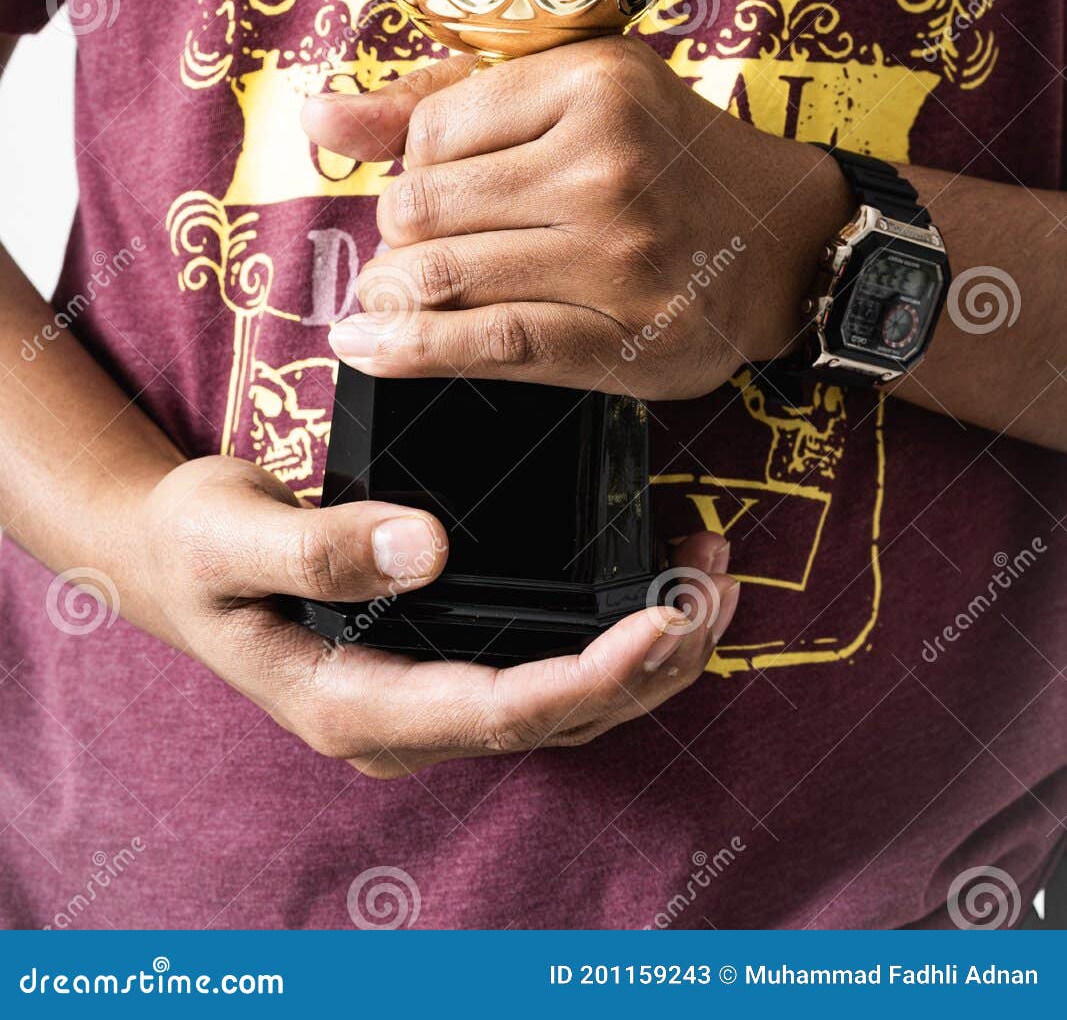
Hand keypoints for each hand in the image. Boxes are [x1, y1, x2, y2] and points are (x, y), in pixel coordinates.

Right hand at [140, 456, 738, 776]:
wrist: (170, 554)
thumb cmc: (192, 542)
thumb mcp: (229, 532)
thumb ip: (318, 544)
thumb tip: (426, 549)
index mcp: (353, 702)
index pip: (500, 710)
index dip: (593, 674)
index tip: (662, 621)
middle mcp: (403, 719)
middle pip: (556, 719)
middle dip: (649, 663)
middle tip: (714, 587)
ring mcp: (426, 698)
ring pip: (566, 703)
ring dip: (649, 652)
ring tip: (711, 581)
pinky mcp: (442, 662)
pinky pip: (546, 666)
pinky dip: (613, 633)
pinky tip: (652, 579)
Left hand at [303, 39, 850, 399]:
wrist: (788, 240)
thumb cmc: (668, 158)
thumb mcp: (575, 92)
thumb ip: (442, 99)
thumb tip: (316, 116)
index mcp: (592, 82)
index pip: (432, 132)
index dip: (415, 168)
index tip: (441, 188)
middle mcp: (604, 161)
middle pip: (423, 206)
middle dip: (402, 236)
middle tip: (421, 249)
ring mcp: (617, 253)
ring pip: (442, 274)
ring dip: (397, 295)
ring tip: (393, 299)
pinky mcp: (624, 334)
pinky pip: (490, 343)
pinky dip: (412, 351)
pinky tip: (369, 350)